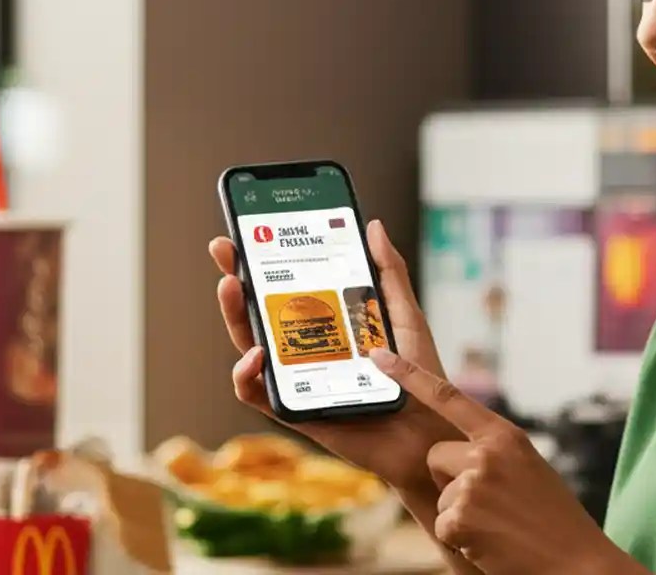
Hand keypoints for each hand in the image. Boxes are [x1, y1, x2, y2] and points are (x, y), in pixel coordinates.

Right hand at [210, 221, 459, 492]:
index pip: (284, 289)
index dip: (260, 262)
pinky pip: (258, 395)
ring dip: (234, 316)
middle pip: (258, 313)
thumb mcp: (404, 315)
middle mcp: (304, 350)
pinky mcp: (296, 411)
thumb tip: (372, 225)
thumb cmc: (419, 376)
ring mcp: (297, 379)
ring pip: (248, 346)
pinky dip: (246, 375)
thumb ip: (388, 272)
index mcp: (326, 324)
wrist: (430, 431)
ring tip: (231, 287)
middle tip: (225, 250)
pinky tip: (256, 354)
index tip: (244, 232)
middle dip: (235, 278)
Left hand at [372, 349, 645, 574]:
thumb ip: (494, 453)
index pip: (448, 397)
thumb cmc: (554, 519)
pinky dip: (464, 540)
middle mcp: (486, 453)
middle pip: (436, 456)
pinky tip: (493, 543)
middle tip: (489, 504)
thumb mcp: (527, 468)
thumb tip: (457, 455)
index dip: (409, 376)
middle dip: (449, 480)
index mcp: (505, 436)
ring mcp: (472, 485)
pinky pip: (444, 524)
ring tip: (500, 527)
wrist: (577, 561)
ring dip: (462, 515)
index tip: (378, 357)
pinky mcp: (460, 518)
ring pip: (441, 494)